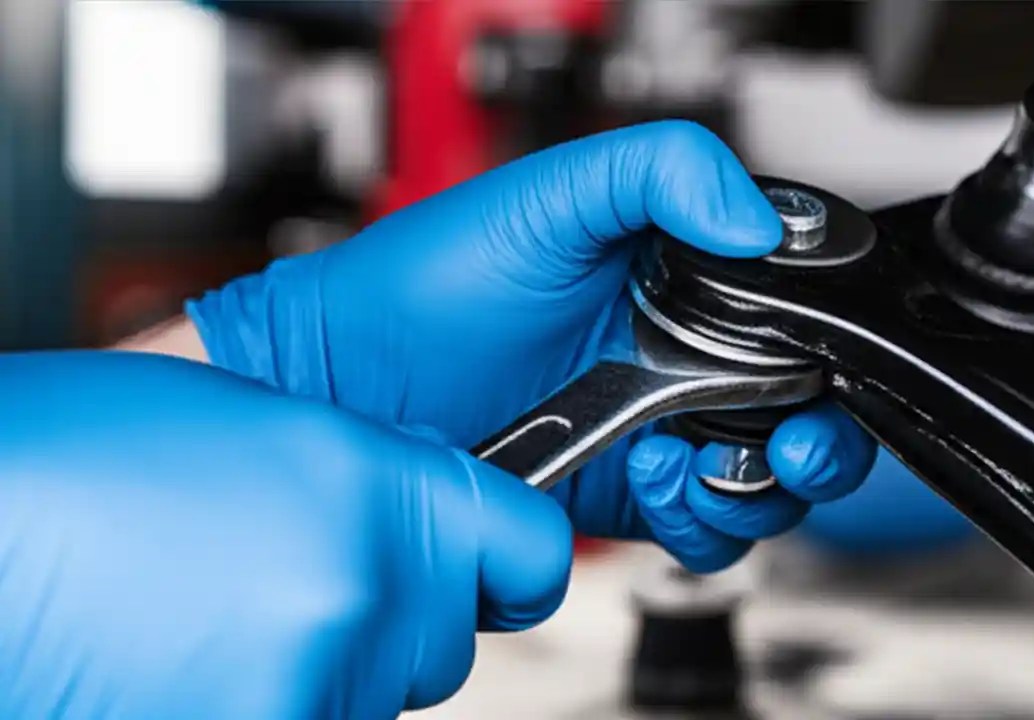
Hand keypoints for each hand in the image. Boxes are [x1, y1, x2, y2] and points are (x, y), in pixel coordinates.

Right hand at [0, 351, 569, 718]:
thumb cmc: (68, 469)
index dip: (512, 558)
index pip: (533, 550)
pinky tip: (195, 663)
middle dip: (393, 613)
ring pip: (377, 694)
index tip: (495, 566)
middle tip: (296, 578)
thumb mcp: (254, 425)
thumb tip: (434, 509)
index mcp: (371, 490)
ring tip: (218, 616)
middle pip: (447, 635)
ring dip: (326, 665)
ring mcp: (309, 686)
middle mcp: (359, 595)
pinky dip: (272, 699)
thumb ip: (368, 473)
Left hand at [188, 121, 875, 571]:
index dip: (830, 353)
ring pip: (764, 484)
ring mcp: (655, 430)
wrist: (351, 384)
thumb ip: (660, 172)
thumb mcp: (549, 196)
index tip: (820, 372)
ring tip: (682, 457)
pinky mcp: (625, 496)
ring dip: (751, 485)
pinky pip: (703, 531)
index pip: (799, 319)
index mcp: (683, 279)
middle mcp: (682, 358)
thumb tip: (756, 225)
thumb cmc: (429, 283)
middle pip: (805, 416)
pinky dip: (699, 522)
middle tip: (788, 445)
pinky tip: (652, 483)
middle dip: (816, 443)